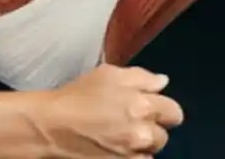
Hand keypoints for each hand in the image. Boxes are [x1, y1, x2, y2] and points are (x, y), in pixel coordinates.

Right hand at [31, 65, 183, 157]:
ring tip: (124, 138)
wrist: (49, 126)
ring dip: (142, 146)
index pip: (174, 113)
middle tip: (134, 123)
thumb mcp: (109, 74)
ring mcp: (130, 155)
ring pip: (150, 153)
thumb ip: (142, 78)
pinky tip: (118, 150)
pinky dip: (131, 157)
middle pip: (163, 136)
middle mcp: (141, 134)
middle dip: (152, 129)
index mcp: (143, 106)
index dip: (165, 110)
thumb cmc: (78, 95)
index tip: (154, 109)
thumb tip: (163, 83)